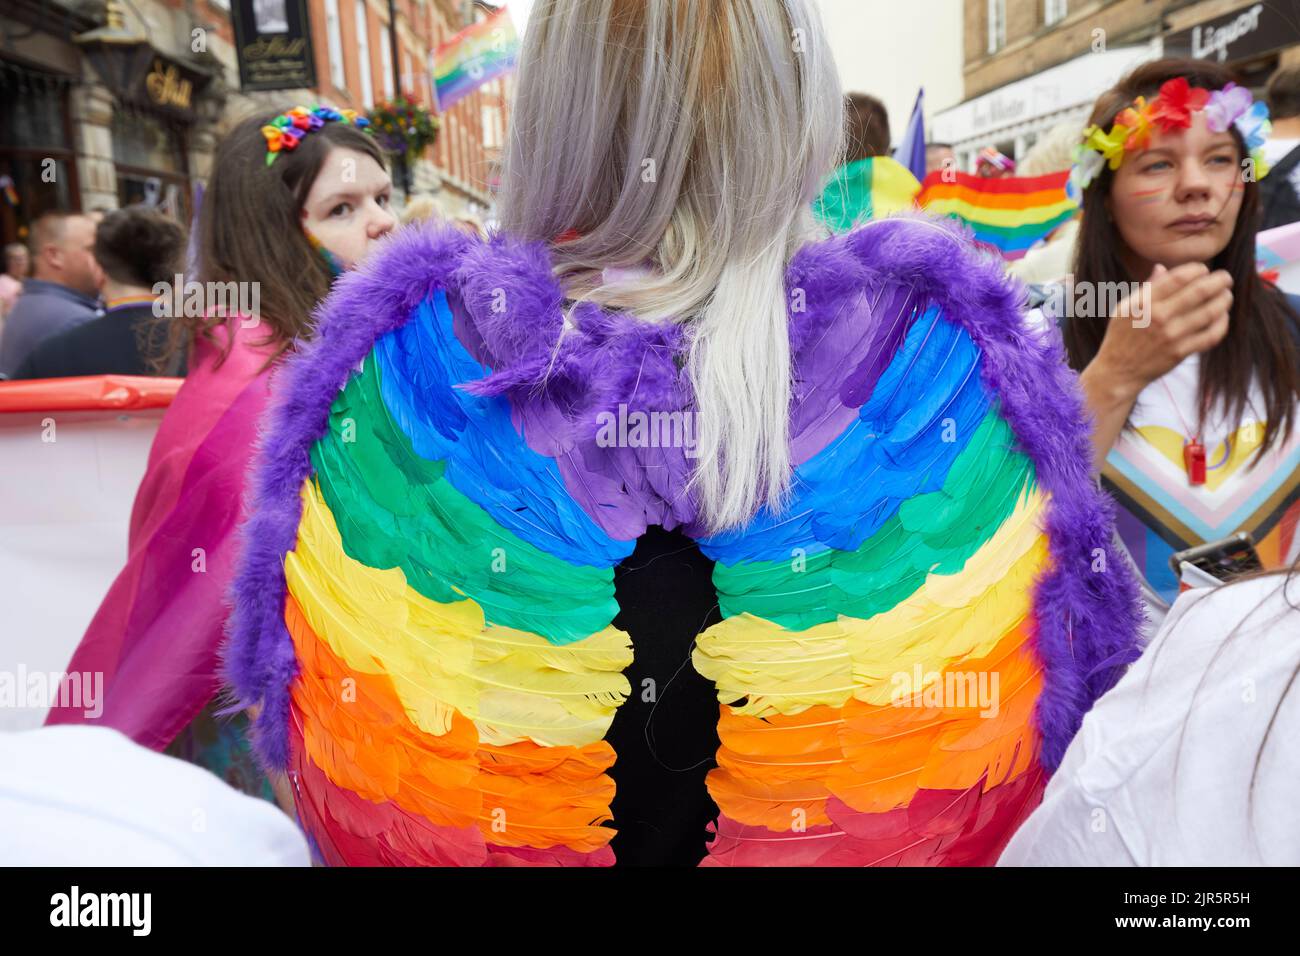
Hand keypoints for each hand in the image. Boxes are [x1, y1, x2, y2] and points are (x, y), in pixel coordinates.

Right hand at [1092, 262, 1232, 397]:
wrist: (1118, 371)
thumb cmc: (1121, 335)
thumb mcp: (1125, 308)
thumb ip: (1146, 288)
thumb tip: (1162, 267)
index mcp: (1144, 302)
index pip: (1179, 277)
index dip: (1197, 269)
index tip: (1203, 269)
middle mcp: (1159, 317)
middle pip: (1200, 291)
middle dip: (1219, 281)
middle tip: (1226, 278)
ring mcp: (1171, 336)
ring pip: (1210, 312)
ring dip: (1224, 300)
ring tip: (1227, 295)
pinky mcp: (1180, 353)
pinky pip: (1211, 336)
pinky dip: (1222, 324)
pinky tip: (1222, 317)